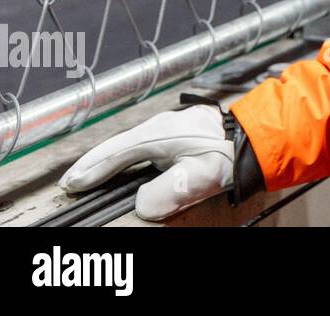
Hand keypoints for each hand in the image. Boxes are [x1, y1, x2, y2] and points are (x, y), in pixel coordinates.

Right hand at [59, 104, 233, 220]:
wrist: (257, 137)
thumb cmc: (228, 155)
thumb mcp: (197, 178)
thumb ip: (166, 192)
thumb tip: (141, 204)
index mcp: (159, 135)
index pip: (116, 154)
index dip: (93, 171)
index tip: (73, 184)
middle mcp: (160, 126)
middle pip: (117, 145)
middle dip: (93, 163)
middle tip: (72, 180)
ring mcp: (170, 126)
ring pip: (129, 142)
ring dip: (108, 158)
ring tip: (90, 173)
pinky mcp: (179, 130)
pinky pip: (141, 142)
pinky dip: (125, 153)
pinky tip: (123, 162)